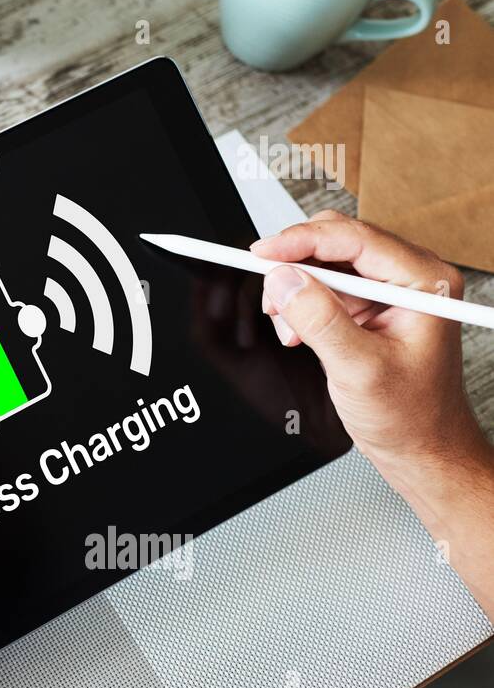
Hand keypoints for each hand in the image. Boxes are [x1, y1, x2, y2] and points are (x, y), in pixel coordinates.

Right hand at [252, 211, 485, 480]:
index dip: (302, 241)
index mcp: (425, 282)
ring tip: (290, 330)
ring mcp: (389, 292)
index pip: (355, 239)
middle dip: (296, 267)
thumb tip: (284, 280)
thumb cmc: (412, 416)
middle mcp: (409, 278)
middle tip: (269, 293)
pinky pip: (324, 288)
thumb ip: (320, 320)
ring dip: (295, 292)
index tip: (262, 253)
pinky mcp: (370, 307)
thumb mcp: (359, 369)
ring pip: (324, 265)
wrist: (421, 448)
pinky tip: (299, 334)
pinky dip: (301, 307)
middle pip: (337, 242)